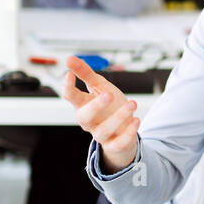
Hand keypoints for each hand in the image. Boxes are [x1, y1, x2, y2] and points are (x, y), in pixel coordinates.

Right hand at [62, 55, 138, 172]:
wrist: (123, 128)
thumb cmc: (110, 106)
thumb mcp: (99, 86)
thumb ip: (85, 73)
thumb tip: (69, 58)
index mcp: (83, 105)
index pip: (70, 97)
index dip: (67, 86)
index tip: (69, 74)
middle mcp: (90, 121)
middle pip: (84, 117)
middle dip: (95, 106)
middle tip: (108, 94)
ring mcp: (101, 134)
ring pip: (103, 130)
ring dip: (119, 116)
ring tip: (132, 103)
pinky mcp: (115, 144)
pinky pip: (119, 142)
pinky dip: (128, 132)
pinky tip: (136, 120)